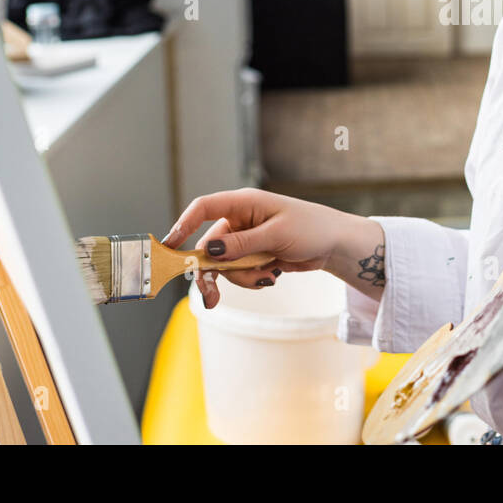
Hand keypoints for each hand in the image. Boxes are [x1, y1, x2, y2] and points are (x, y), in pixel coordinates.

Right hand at [161, 189, 347, 308]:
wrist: (334, 244)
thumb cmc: (311, 228)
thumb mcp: (276, 235)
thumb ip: (241, 244)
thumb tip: (209, 249)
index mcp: (243, 204)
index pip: (203, 208)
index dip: (183, 225)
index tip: (168, 246)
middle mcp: (240, 220)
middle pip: (208, 247)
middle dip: (211, 273)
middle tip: (211, 298)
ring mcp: (246, 240)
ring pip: (224, 265)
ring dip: (241, 277)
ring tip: (268, 276)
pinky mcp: (254, 256)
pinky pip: (240, 272)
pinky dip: (253, 278)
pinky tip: (273, 274)